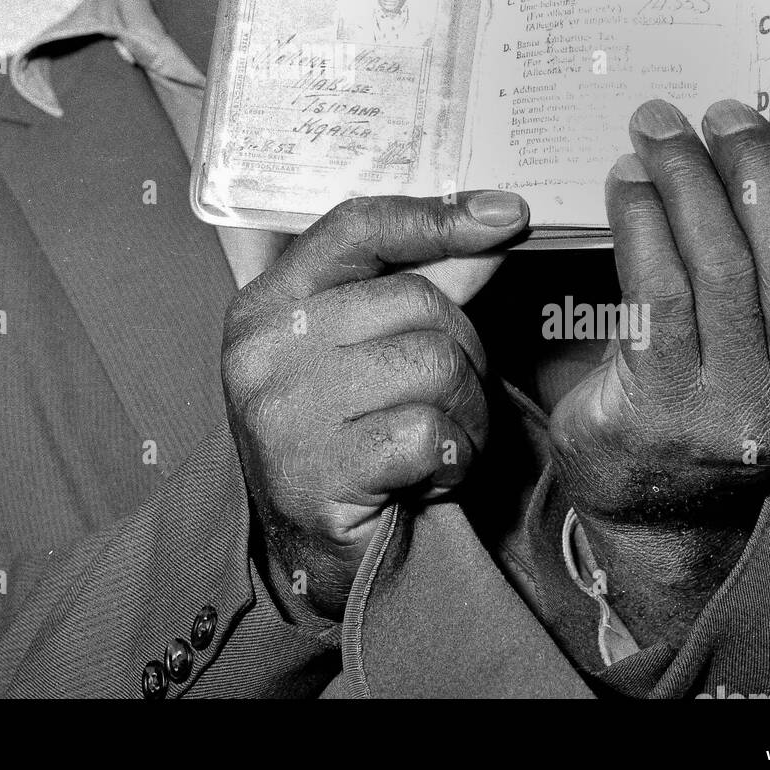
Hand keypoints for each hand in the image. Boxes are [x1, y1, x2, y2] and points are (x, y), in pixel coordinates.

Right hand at [222, 191, 528, 619]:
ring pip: (435, 364)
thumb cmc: (340, 436)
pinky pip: (431, 432)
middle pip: (417, 301)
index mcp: (267, 303)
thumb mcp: (354, 349)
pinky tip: (426, 475)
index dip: (436, 216)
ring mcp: (283, 411)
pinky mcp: (317, 473)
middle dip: (463, 351)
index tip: (505, 215)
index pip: (356, 228)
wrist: (302, 555)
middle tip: (451, 399)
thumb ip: (411, 286)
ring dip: (466, 410)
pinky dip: (451, 457)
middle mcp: (263, 348)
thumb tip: (494, 221)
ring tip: (438, 440)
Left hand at [550, 98, 769, 535]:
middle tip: (718, 114)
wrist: (651, 498)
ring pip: (721, 269)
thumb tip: (759, 155)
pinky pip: (654, 293)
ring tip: (657, 131)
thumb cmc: (711, 388)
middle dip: (758, 170)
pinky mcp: (660, 405)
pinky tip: (625, 184)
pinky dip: (641, 223)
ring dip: (686, 182)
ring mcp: (733, 407)